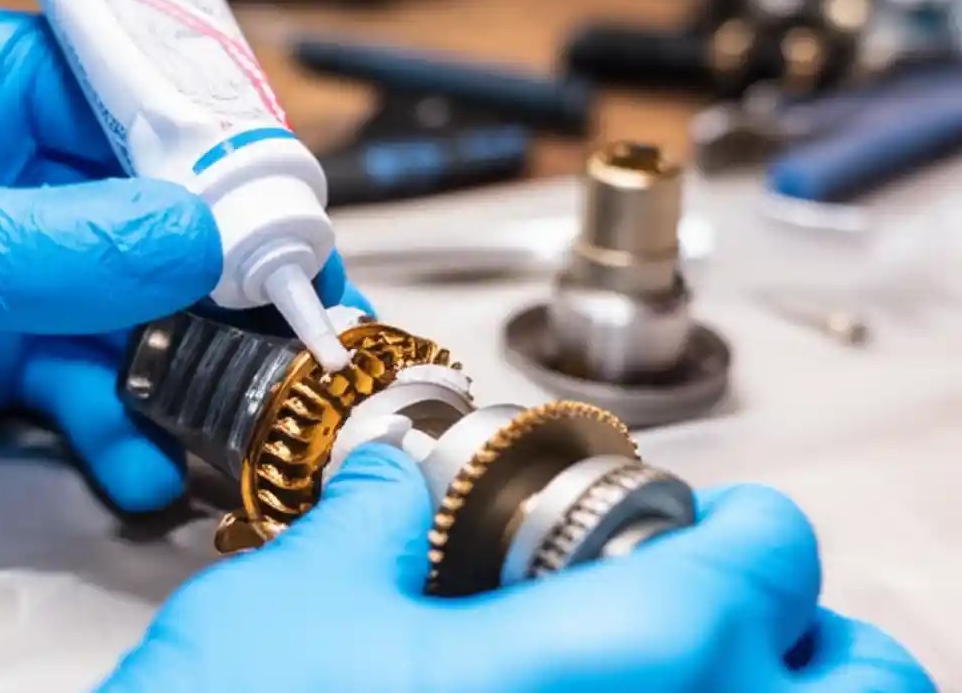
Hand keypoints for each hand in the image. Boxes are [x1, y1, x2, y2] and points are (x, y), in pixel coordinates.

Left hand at [0, 0, 360, 504]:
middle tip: (283, 325)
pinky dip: (113, 419)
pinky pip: (80, 376)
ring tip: (222, 413)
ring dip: (173, 364)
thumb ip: (61, 248)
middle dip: (212, 275)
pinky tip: (135, 458)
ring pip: (124, 304)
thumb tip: (199, 238)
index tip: (276, 219)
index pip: (127, 98)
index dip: (210, 156)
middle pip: (146, 207)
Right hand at [104, 445, 934, 692]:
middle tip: (747, 614)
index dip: (749, 525)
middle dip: (819, 636)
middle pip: (868, 687)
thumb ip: (366, 525)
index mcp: (610, 668)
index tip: (726, 523)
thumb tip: (388, 485)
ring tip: (708, 683)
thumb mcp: (290, 606)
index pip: (767, 564)